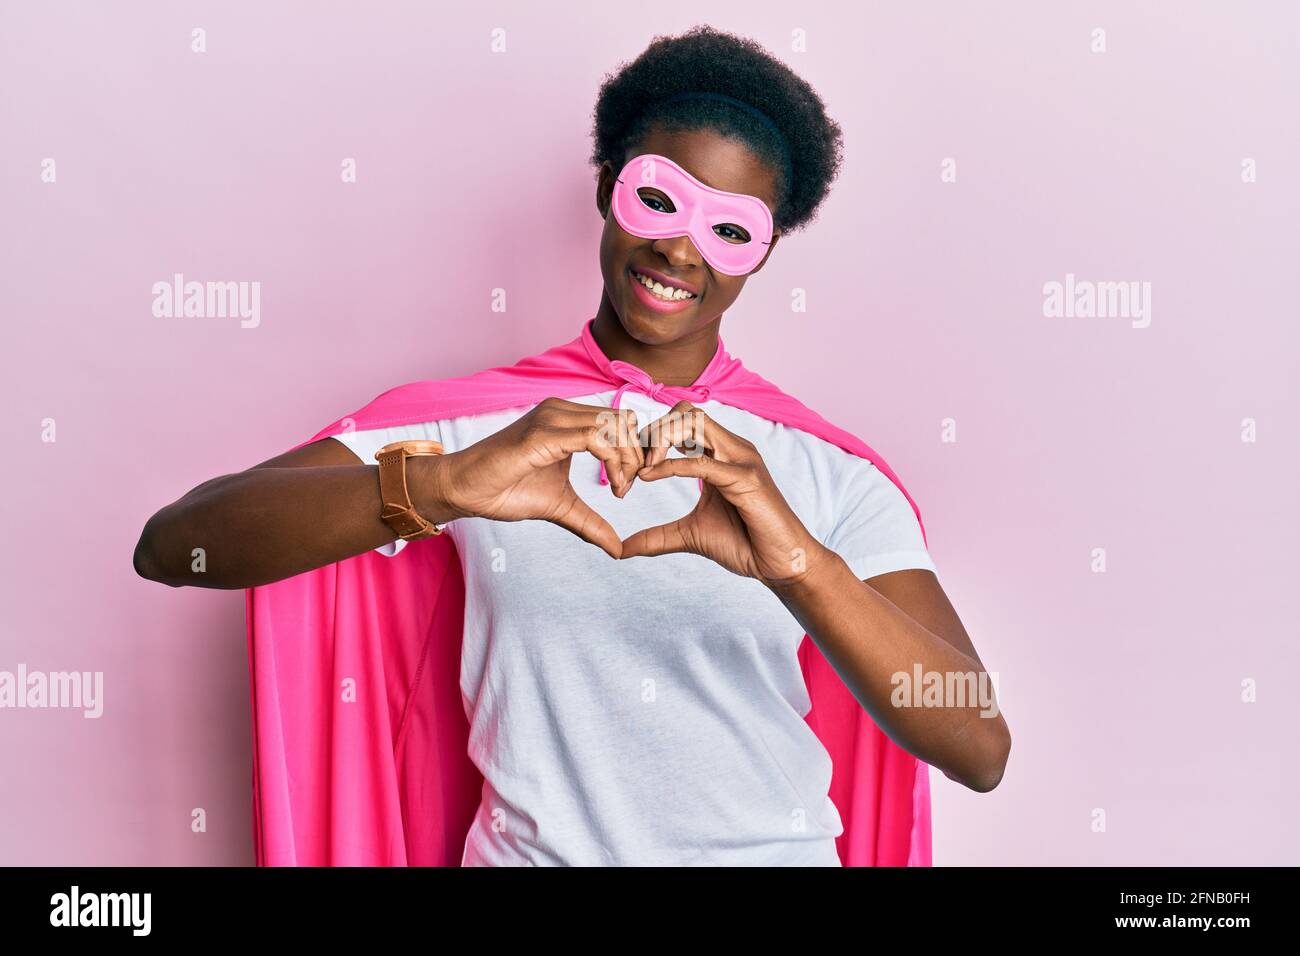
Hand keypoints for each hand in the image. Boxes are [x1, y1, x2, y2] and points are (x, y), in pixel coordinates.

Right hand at [415, 397, 643, 558]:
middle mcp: (562, 411)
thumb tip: (618, 549)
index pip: (620, 421)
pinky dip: (614, 462)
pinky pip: (596, 438)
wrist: (465, 489)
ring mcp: (553, 419)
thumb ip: (591, 522)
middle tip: (627, 488)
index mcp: (568, 419)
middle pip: (624, 420)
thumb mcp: (561, 506)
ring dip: (628, 460)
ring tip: (620, 489)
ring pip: (614, 426)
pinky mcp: (543, 434)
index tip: (631, 483)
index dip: (636, 450)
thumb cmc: (506, 489)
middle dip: (637, 456)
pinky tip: (613, 486)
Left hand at [619, 401, 829, 587]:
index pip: (683, 420)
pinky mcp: (746, 479)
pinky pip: (702, 461)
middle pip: (686, 412)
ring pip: (695, 422)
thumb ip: (657, 536)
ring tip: (642, 469)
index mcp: (722, 454)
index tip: (633, 466)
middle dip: (654, 431)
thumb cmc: (744, 544)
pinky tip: (649, 477)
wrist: (781, 564)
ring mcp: (741, 460)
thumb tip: (622, 549)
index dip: (653, 437)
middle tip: (634, 464)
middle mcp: (733, 448)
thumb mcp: (689, 535)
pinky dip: (671, 466)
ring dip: (662, 439)